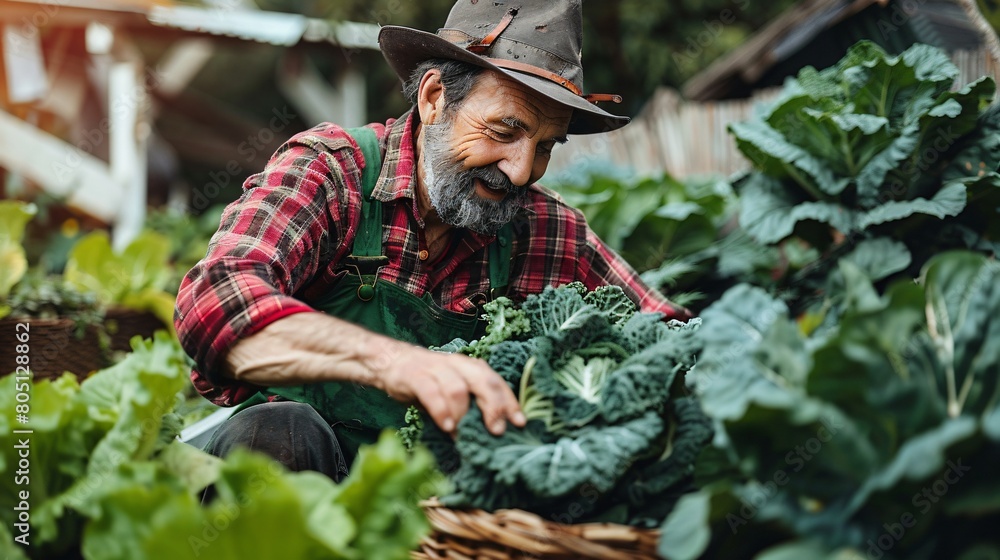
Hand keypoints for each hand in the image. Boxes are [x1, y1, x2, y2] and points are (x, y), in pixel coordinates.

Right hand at [376, 345, 525, 435]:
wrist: (390, 362)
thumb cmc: (428, 383)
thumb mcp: (452, 392)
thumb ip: (469, 407)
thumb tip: (490, 435)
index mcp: (470, 367)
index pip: (495, 381)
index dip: (509, 401)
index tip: (519, 423)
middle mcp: (456, 364)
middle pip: (482, 380)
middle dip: (494, 405)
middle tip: (496, 430)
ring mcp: (435, 368)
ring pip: (457, 387)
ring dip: (464, 413)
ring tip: (465, 434)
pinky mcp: (414, 376)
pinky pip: (431, 392)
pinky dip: (441, 410)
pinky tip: (447, 426)